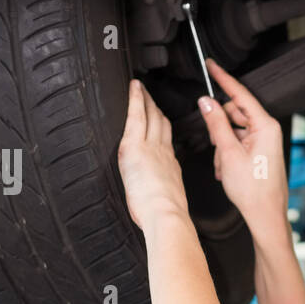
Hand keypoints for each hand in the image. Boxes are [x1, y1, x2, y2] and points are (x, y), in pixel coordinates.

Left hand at [118, 79, 188, 232]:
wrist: (165, 214)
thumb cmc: (164, 216)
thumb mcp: (165, 203)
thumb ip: (157, 195)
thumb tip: (149, 204)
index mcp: (170, 166)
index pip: (166, 140)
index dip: (163, 126)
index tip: (160, 118)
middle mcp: (163, 152)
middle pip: (161, 123)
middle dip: (156, 108)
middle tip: (150, 96)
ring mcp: (150, 146)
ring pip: (151, 116)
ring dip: (146, 100)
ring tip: (141, 89)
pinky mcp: (134, 145)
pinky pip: (136, 115)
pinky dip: (136, 99)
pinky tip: (134, 87)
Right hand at [197, 59, 288, 232]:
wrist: (265, 216)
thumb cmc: (253, 189)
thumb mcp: (229, 153)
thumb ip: (216, 124)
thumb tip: (206, 101)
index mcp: (266, 126)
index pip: (241, 94)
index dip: (223, 79)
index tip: (211, 64)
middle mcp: (268, 131)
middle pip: (235, 113)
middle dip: (220, 127)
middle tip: (216, 146)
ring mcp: (265, 142)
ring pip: (234, 131)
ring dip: (223, 146)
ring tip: (223, 167)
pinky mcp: (260, 152)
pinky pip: (239, 143)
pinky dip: (228, 154)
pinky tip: (226, 171)